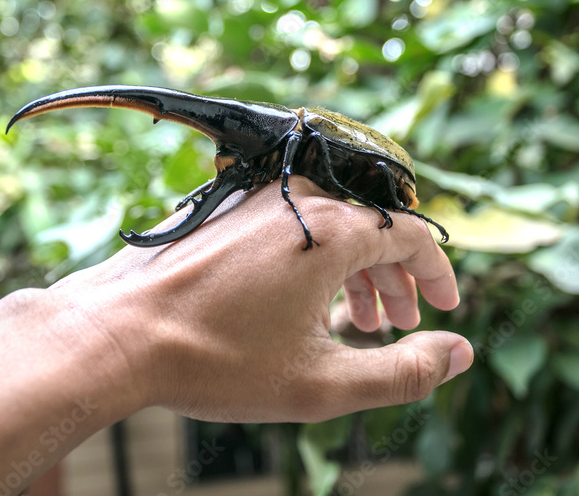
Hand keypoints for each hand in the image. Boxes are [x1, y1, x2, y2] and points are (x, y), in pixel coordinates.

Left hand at [47, 176, 471, 422]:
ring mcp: (256, 197)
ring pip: (328, 225)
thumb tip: (460, 353)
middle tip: (398, 325)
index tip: (443, 306)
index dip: (436, 272)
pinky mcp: (225, 205)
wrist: (117, 333)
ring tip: (356, 320)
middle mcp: (297, 198)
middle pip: (371, 227)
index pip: (411, 234)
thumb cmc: (214, 359)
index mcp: (330, 230)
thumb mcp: (322, 382)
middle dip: (394, 278)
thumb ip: (404, 371)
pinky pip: (289, 222)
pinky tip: (302, 300)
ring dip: (353, 270)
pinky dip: (311, 258)